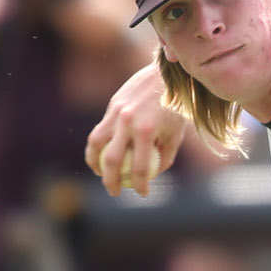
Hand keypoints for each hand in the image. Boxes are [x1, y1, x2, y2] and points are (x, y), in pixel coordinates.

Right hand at [84, 62, 185, 196]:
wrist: (167, 76)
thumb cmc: (176, 109)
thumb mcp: (175, 135)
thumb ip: (164, 156)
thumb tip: (151, 176)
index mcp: (147, 131)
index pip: (141, 167)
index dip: (141, 185)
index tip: (143, 193)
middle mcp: (128, 122)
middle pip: (112, 160)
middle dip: (111, 180)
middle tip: (115, 192)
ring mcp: (117, 112)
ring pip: (96, 143)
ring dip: (94, 163)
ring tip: (99, 174)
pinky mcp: (112, 105)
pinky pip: (100, 130)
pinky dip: (96, 145)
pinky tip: (98, 155)